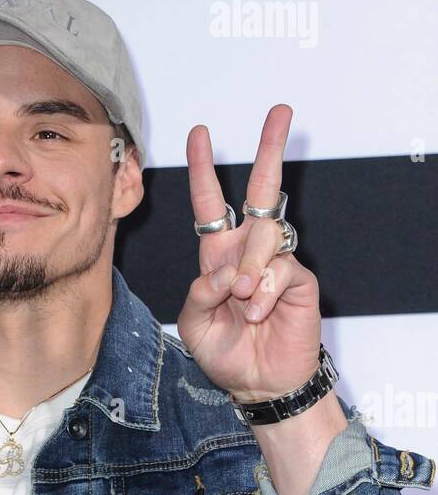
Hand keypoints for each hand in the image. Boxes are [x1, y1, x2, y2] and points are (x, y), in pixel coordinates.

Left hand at [176, 104, 321, 400]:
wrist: (259, 383)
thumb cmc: (226, 353)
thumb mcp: (194, 324)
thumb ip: (199, 293)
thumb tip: (226, 272)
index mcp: (218, 256)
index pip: (210, 204)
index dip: (203, 169)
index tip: (199, 134)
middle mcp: (248, 250)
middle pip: (262, 189)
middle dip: (270, 148)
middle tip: (281, 111)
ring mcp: (276, 261)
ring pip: (262, 237)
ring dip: (249, 268)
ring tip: (243, 302)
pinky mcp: (298, 277)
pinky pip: (279, 268)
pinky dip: (264, 291)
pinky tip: (259, 312)